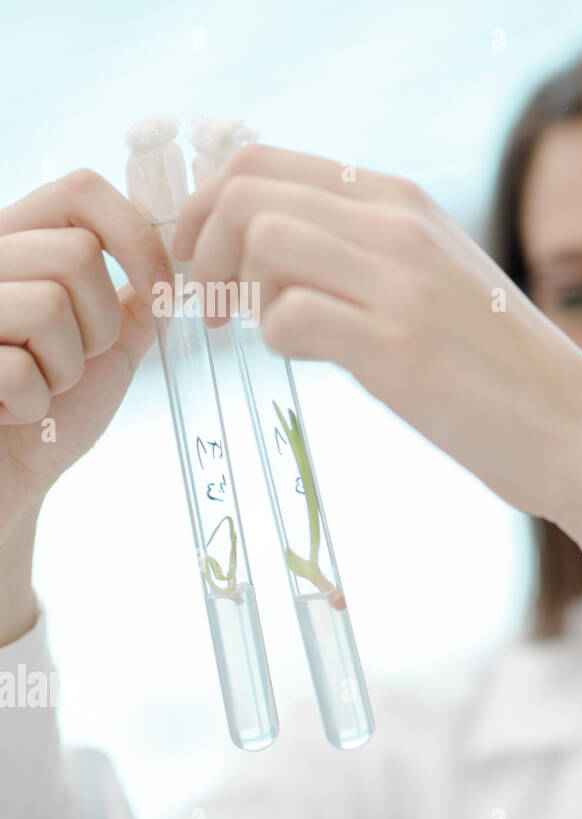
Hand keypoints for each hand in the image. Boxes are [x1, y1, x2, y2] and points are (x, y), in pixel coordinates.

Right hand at [0, 170, 169, 641]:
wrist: (8, 480)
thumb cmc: (52, 415)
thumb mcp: (106, 348)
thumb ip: (136, 303)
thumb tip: (180, 262)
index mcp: (21, 245)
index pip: (80, 191)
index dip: (135, 235)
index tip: (157, 290)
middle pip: (73, 255)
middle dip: (98, 323)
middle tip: (72, 361)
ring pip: (49, 305)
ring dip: (64, 367)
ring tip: (39, 387)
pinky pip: (16, 367)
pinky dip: (32, 404)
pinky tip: (10, 412)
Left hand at [174, 145, 581, 620]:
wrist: (581, 429)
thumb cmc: (506, 367)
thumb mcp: (442, 278)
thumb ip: (370, 249)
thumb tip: (275, 250)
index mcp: (405, 202)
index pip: (265, 163)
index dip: (211, 208)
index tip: (209, 263)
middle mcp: (401, 226)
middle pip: (246, 189)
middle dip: (202, 245)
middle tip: (213, 302)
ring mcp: (402, 284)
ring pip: (262, 236)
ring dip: (233, 288)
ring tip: (252, 331)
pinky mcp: (399, 349)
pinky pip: (289, 316)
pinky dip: (275, 340)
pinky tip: (307, 360)